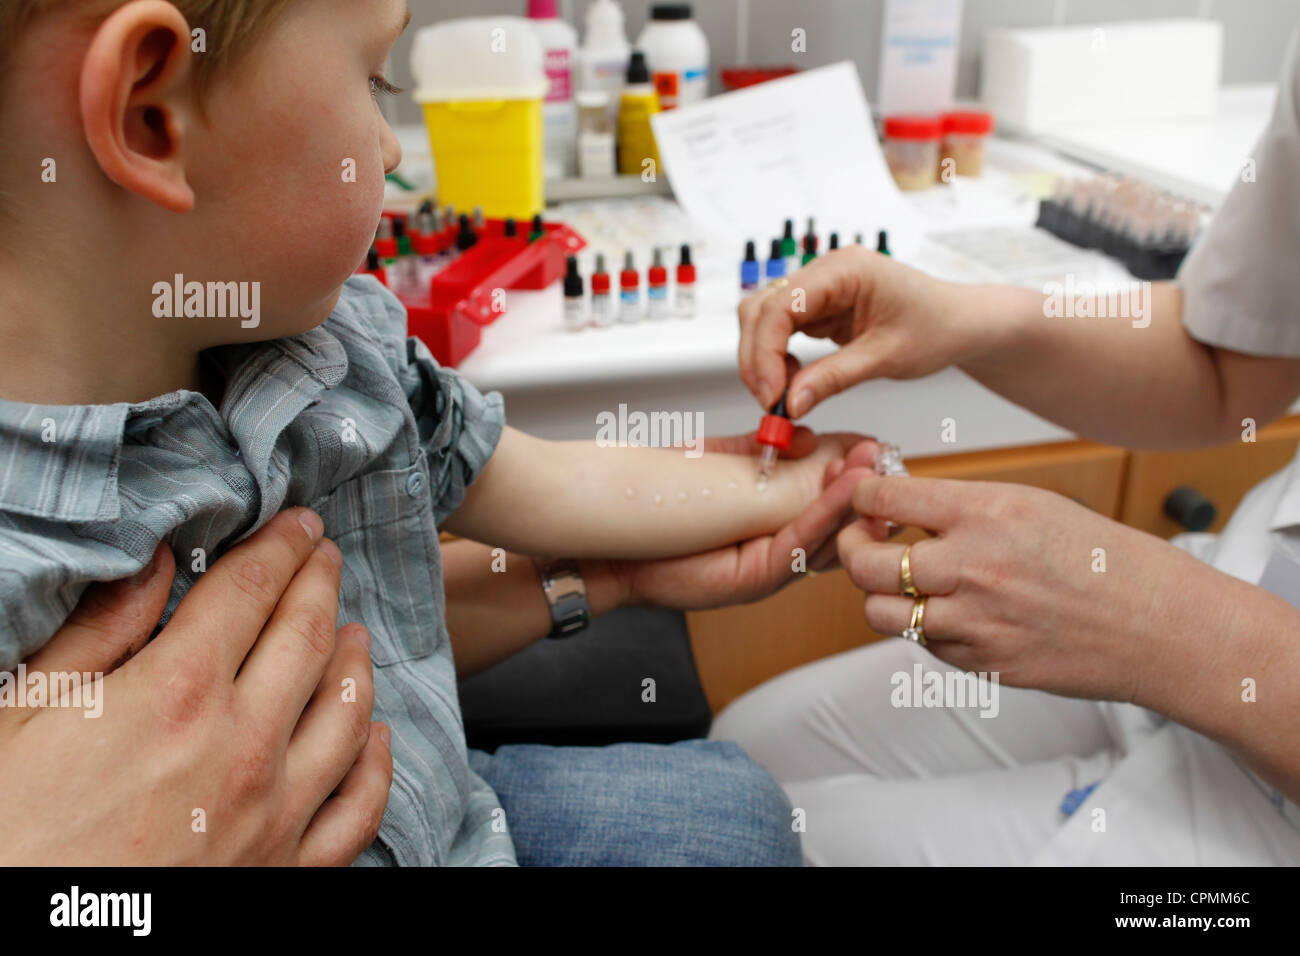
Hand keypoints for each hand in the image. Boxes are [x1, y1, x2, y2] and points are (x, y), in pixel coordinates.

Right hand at [0, 508, 391, 864]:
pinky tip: (375, 737)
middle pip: (307, 639)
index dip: (280, 548)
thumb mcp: (19, 719)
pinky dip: (375, 764)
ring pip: (347, 714)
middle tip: (325, 556)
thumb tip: (153, 564)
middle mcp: (241, 745)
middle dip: (320, 585)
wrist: (25, 949)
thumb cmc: (9, 836)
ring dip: (355, 662)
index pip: (249, 593)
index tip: (299, 525)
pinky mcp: (286, 871)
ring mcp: (273, 812)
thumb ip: (97, 635)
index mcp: (174, 695)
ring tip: (355, 632)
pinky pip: (358, 809)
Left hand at [610, 430, 881, 609]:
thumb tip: (806, 435)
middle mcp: (777, 547)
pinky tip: (844, 487)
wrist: (608, 543)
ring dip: (853, 496)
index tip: (871, 443)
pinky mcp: (756, 578)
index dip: (851, 470)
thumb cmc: (653, 508)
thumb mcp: (717, 465)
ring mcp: (770, 567)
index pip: (827, 494)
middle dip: (865, 485)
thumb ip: (761, 452)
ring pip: (828, 532)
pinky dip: (826, 512)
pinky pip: (800, 541)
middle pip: (840, 520)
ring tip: (873, 463)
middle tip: (885, 455)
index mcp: (772, 521)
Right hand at [737, 246, 1008, 417]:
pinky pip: (781, 331)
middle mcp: (826, 272)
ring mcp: (820, 288)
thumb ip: (833, 378)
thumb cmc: (938, 328)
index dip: (765, 352)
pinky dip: (778, 360)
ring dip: (763, 359)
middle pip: (761, 308)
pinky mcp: (820, 308)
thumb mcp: (887, 358)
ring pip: (764, 319)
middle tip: (771, 404)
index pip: (780, 306)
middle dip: (757, 358)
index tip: (771, 396)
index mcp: (845, 269)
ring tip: (785, 396)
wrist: (961, 324)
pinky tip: (794, 384)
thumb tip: (789, 404)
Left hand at [835, 474, 1215, 701]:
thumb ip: (960, 507)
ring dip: (878, 596)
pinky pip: (922, 644)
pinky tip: (946, 611)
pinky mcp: (981, 663)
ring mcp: (974, 620)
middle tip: (862, 542)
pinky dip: (921, 627)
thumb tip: (897, 502)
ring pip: (878, 613)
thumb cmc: (1100, 559)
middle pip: (864, 563)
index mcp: (985, 512)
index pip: (884, 498)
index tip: (863, 500)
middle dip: (851, 549)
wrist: (1155, 625)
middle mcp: (972, 566)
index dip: (862, 497)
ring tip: (899, 583)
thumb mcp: (1030, 505)